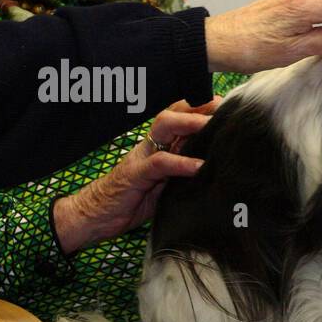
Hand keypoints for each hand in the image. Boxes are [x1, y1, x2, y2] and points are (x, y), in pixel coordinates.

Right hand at [52, 97, 220, 253]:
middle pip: (173, 112)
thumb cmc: (131, 201)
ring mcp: (142, 156)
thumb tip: (214, 170)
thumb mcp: (163, 184)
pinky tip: (199, 167)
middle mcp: (150, 145)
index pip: (179, 116)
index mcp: (157, 145)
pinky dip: (181, 163)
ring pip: (165, 126)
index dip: (201, 108)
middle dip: (198, 107)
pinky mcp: (136, 175)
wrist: (96, 215)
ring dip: (190, 123)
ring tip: (212, 126)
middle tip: (223, 108)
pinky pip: (160, 162)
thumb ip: (182, 172)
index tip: (225, 106)